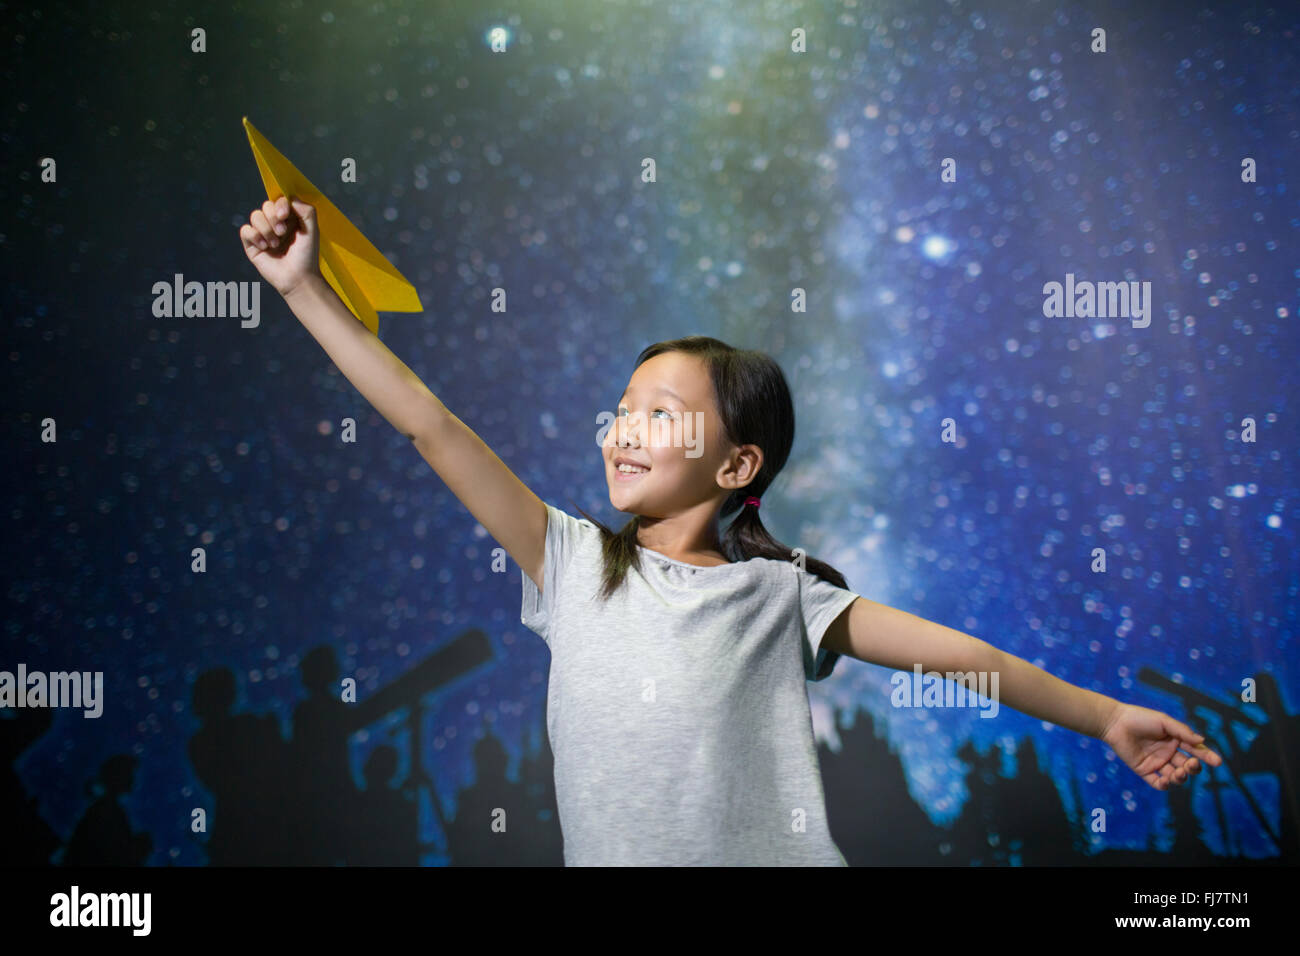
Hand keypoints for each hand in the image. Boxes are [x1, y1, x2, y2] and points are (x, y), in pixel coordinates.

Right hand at [239, 196, 320, 297]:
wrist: (298, 278)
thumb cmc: (306, 256)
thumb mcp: (312, 231)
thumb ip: (307, 211)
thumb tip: (290, 198)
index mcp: (290, 218)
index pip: (279, 200)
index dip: (279, 204)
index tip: (285, 215)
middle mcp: (275, 223)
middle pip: (266, 206)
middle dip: (273, 218)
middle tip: (282, 233)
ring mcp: (263, 233)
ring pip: (255, 216)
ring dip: (266, 229)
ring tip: (275, 244)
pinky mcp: (252, 244)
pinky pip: (245, 230)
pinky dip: (254, 236)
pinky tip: (264, 247)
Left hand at [1100, 702, 1222, 790]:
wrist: (1115, 722)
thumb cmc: (1140, 718)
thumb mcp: (1163, 722)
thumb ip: (1182, 732)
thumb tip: (1202, 741)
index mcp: (1175, 740)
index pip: (1195, 751)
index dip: (1207, 756)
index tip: (1217, 762)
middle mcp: (1168, 753)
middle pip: (1187, 766)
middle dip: (1193, 768)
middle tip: (1191, 764)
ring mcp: (1157, 763)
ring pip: (1175, 776)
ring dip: (1180, 777)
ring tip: (1178, 772)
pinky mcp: (1144, 771)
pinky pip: (1157, 783)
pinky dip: (1164, 785)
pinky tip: (1166, 781)